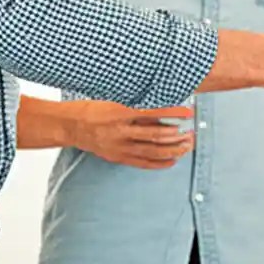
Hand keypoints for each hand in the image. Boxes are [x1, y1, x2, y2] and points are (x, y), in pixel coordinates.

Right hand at [67, 101, 193, 169]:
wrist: (70, 126)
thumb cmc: (92, 108)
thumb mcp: (114, 100)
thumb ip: (136, 105)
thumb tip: (162, 105)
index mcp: (119, 113)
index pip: (152, 113)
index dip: (172, 114)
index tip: (188, 112)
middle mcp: (120, 131)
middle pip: (155, 136)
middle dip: (177, 136)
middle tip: (192, 133)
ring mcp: (119, 147)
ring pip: (152, 151)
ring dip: (172, 150)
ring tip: (187, 146)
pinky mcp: (117, 157)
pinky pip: (142, 162)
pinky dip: (159, 162)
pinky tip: (173, 160)